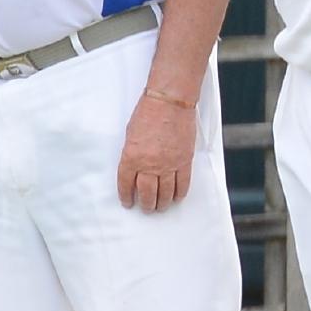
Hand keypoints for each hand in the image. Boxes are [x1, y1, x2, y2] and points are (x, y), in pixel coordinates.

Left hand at [118, 88, 196, 212]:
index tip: (128, 202)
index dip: (126, 196)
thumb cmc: (147, 113)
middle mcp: (149, 164)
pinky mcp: (184, 161)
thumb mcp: (130, 134)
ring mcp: (168, 164)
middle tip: (146, 208)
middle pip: (147, 193)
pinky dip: (179, 193)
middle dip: (146, 204)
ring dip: (162, 203)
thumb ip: (131, 153)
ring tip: (160, 207)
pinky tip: (176, 198)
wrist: (170, 102)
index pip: (126, 183)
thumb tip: (133, 168)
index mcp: (131, 157)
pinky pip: (182, 183)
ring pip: (165, 192)